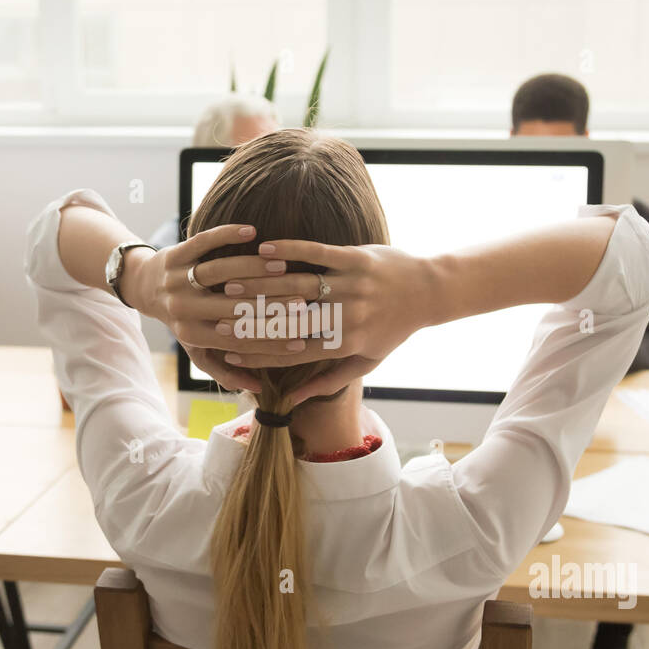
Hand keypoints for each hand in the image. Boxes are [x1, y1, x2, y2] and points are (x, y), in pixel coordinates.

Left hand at [118, 224, 313, 392]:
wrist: (145, 287)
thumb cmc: (183, 320)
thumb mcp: (199, 349)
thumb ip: (225, 370)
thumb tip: (258, 389)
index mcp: (192, 334)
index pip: (237, 340)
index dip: (270, 342)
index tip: (300, 339)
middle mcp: (183, 307)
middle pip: (231, 306)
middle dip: (269, 305)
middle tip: (302, 301)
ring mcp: (178, 279)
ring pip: (219, 271)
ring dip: (253, 268)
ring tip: (283, 266)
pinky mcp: (176, 252)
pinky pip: (204, 242)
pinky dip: (227, 235)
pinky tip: (252, 232)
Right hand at [212, 240, 436, 404]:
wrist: (430, 290)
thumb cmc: (394, 329)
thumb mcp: (367, 361)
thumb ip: (329, 380)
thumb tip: (295, 399)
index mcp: (348, 344)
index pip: (294, 352)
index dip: (259, 354)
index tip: (229, 353)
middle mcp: (349, 316)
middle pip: (292, 320)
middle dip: (252, 321)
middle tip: (218, 319)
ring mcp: (353, 285)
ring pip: (299, 286)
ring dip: (263, 285)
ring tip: (231, 285)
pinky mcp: (357, 257)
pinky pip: (318, 253)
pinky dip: (290, 250)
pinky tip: (263, 249)